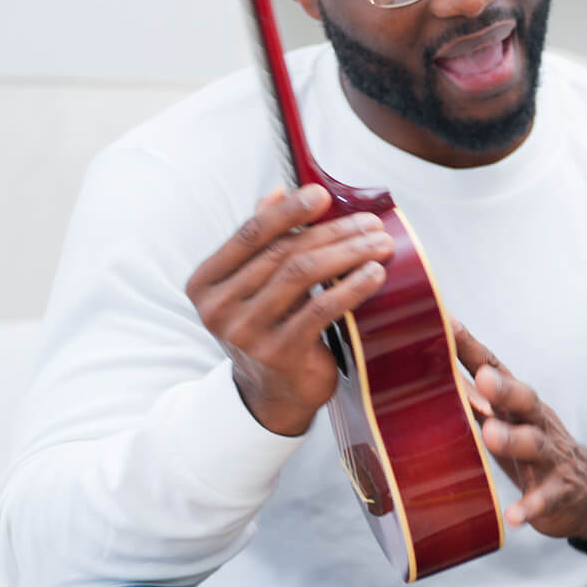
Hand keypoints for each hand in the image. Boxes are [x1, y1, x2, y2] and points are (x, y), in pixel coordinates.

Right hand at [186, 184, 393, 435]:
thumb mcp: (254, 286)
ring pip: (302, 275)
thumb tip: (277, 191)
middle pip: (282, 253)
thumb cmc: (268, 328)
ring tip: (380, 244)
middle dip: (333, 233)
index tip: (323, 193)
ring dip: (348, 254)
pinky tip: (375, 274)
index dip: (288, 211)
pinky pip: (321, 309)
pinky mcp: (278, 353)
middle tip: (371, 223)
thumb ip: (261, 242)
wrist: (271, 395)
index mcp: (205, 283)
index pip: (249, 235)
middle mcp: (217, 307)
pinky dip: (352, 287)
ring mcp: (245, 332)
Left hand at [453, 323, 586, 539]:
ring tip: (491, 437)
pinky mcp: (558, 492)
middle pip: (525, 400)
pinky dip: (530, 507)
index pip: (496, 369)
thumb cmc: (533, 450)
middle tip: (482, 379)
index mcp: (520, 404)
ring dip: (514, 439)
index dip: (472, 348)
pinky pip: (545, 499)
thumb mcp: (506, 421)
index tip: (448, 325)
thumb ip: (474, 401)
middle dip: (505, 388)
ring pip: (536, 444)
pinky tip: (514, 516)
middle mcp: (538, 423)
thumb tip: (429, 373)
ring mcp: (551, 457)